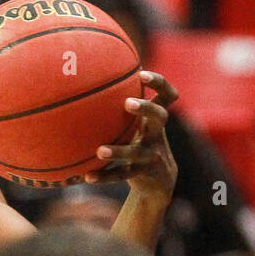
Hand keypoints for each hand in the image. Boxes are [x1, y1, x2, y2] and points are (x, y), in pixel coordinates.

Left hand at [88, 71, 178, 199]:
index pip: (167, 95)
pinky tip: (87, 177)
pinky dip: (104, 176)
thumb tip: (94, 79)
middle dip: (146, 108)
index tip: (141, 74)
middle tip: (128, 103)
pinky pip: (122, 175)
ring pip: (136, 152)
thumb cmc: (142, 142)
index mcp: (156, 119)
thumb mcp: (139, 125)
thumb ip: (124, 105)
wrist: (159, 181)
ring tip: (100, 151)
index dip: (158, 83)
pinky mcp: (143, 174)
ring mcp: (151, 155)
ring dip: (118, 151)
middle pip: (160, 116)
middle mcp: (157, 134)